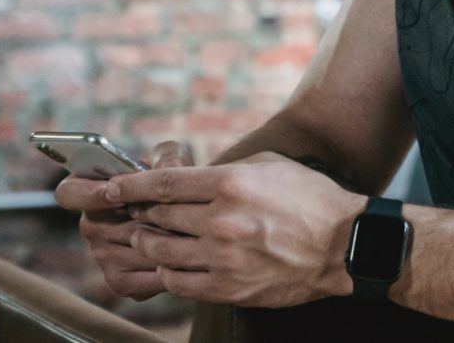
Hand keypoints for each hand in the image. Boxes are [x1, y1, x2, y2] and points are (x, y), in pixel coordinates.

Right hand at [54, 140, 192, 299]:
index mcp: (91, 191)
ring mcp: (103, 257)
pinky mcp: (120, 282)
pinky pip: (148, 274)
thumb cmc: (175, 181)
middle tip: (182, 210)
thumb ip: (168, 157)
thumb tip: (167, 169)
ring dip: (168, 241)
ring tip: (193, 229)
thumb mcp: (173, 159)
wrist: (192, 215)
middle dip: (150, 218)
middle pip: (112, 226)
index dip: (87, 193)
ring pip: (138, 249)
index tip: (111, 191)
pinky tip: (190, 252)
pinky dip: (174, 264)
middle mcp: (91, 226)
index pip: (69, 192)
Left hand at [111, 152, 368, 306]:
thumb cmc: (309, 199)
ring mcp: (223, 257)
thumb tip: (187, 177)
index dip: (129, 186)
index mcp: (231, 184)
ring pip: (160, 250)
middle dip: (142, 214)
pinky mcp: (228, 286)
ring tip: (155, 238)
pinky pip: (177, 281)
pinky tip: (177, 262)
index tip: (110, 188)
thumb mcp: (270, 167)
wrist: (343, 245)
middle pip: (157, 217)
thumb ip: (226, 171)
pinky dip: (169, 270)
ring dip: (151, 243)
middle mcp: (222, 220)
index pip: (163, 184)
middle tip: (140, 214)